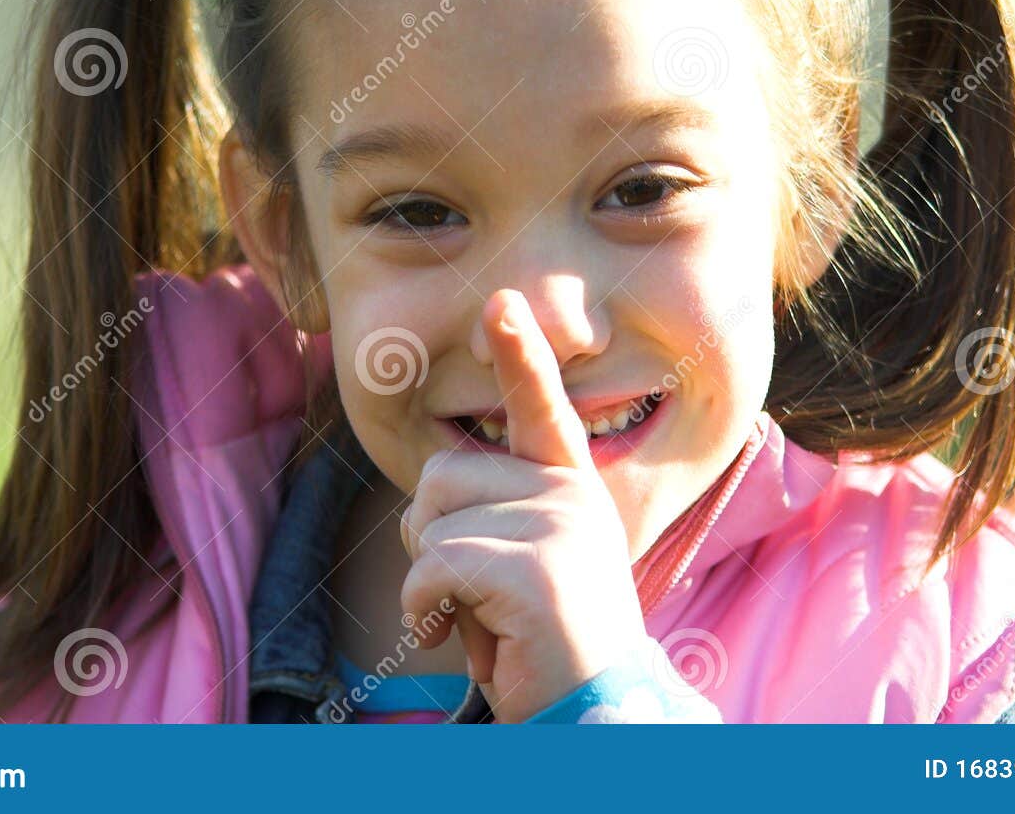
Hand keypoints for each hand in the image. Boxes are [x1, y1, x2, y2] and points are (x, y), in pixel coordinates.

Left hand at [398, 289, 648, 721]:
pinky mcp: (536, 569)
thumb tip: (433, 486)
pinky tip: (457, 637)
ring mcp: (559, 526)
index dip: (520, 354)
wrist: (589, 712)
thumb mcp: (520, 563)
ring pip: (432, 522)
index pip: (540, 408)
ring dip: (431, 582)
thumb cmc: (541, 642)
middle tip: (470, 594)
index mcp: (569, 486)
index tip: (503, 302)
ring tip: (478, 617)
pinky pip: (433, 567)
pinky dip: (424, 611)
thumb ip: (493, 514)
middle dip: (430, 539)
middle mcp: (571, 493)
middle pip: (442, 475)